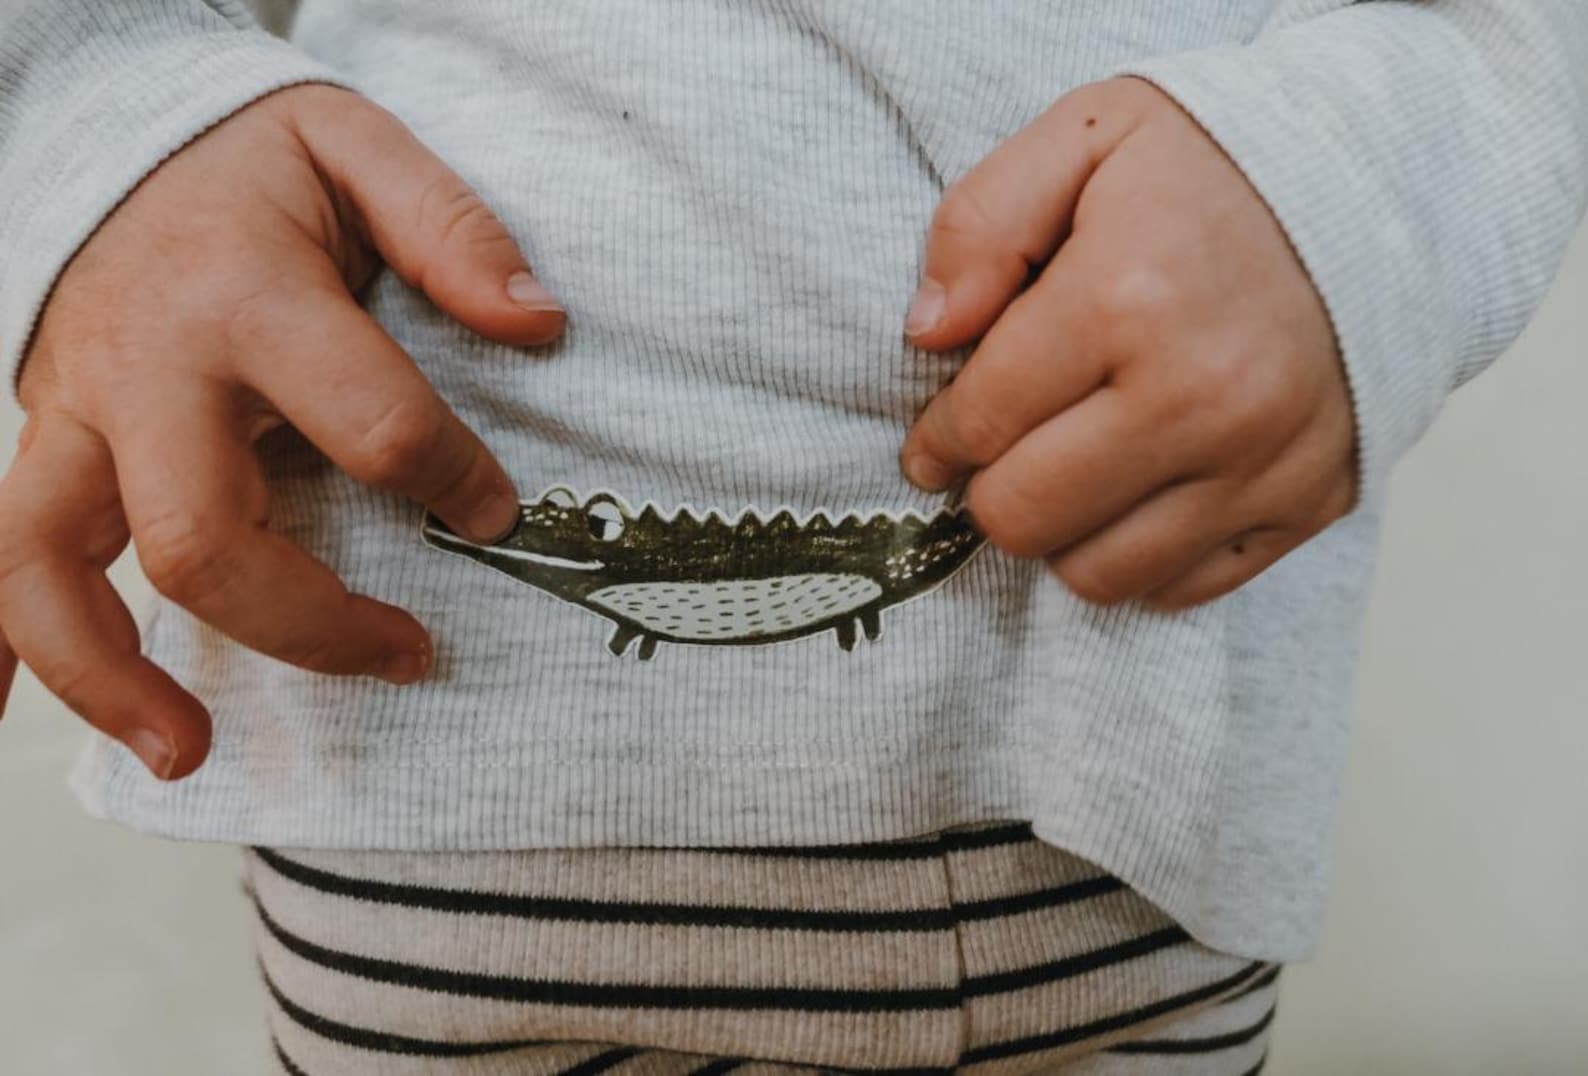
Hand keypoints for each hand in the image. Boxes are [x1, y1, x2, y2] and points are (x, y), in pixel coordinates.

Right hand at [0, 84, 564, 778]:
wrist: (112, 137)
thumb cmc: (250, 162)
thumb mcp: (357, 147)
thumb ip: (449, 226)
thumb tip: (537, 320)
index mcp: (247, 296)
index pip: (367, 421)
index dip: (449, 480)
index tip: (495, 513)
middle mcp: (150, 371)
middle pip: (203, 538)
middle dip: (310, 624)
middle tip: (408, 657)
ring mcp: (79, 415)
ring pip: (51, 565)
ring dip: (111, 674)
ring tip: (184, 754)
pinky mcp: (47, 443)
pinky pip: (0, 555)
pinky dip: (8, 644)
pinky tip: (12, 714)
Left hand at [899, 77, 1358, 610]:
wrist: (1382, 193)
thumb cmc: (1212, 169)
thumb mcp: (1083, 140)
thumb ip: (981, 225)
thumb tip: (927, 333)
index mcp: (1126, 300)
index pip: (980, 423)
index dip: (939, 439)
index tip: (938, 439)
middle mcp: (1198, 398)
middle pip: (1023, 516)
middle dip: (990, 490)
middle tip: (1004, 454)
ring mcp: (1260, 462)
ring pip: (1097, 573)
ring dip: (1063, 532)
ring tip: (1072, 471)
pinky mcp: (1306, 503)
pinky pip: (1182, 587)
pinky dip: (1141, 557)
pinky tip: (1139, 492)